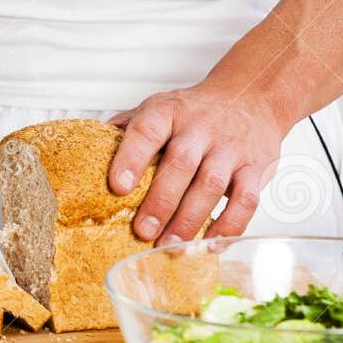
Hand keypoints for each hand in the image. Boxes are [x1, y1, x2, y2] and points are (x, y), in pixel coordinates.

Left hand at [107, 83, 293, 244]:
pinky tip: (210, 245)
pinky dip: (229, 226)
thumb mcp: (158, 108)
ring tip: (170, 247)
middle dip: (160, 201)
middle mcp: (200, 128)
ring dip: (190, 219)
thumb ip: (126, 129)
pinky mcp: (256, 168)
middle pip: (180, 164)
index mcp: (168, 112)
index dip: (131, 158)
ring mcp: (230, 148)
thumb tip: (87, 155)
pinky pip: (246, 200)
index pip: (147, 130)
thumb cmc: (194, 111)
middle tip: (143, 231)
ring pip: (211, 185)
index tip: (117, 187)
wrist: (250, 95)